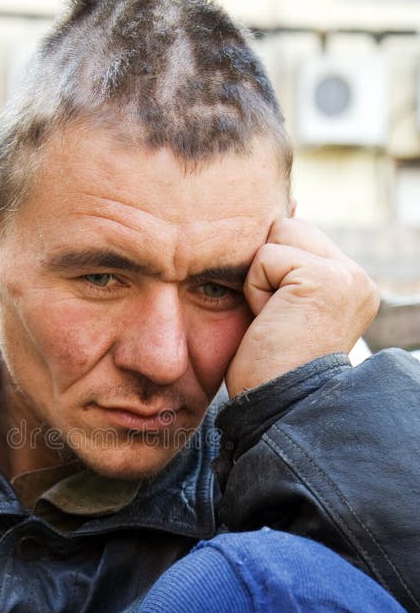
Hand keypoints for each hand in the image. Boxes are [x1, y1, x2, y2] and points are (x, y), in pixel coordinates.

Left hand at [225, 218, 379, 396]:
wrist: (275, 407)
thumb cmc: (268, 368)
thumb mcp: (283, 306)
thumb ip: (289, 262)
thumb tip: (287, 204)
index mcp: (351, 285)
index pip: (298, 237)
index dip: (272, 269)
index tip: (275, 313)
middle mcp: (357, 277)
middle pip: (287, 228)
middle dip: (267, 270)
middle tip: (275, 320)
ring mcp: (345, 275)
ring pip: (276, 236)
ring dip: (260, 279)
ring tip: (274, 320)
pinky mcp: (322, 277)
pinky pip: (264, 257)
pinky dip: (255, 291)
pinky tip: (272, 322)